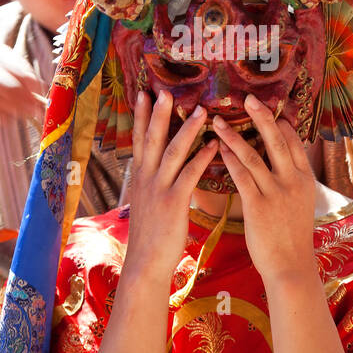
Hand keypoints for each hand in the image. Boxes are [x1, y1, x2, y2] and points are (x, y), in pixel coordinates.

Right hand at [0, 39, 46, 195]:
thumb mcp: (1, 80)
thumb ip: (21, 83)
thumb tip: (43, 100)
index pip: (16, 65)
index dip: (32, 84)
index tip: (40, 97)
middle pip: (7, 84)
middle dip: (23, 102)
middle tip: (31, 113)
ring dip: (3, 113)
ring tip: (6, 116)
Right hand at [123, 90, 218, 285]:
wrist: (145, 263)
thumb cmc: (151, 234)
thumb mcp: (147, 202)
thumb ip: (153, 181)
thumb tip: (159, 166)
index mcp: (139, 177)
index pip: (139, 140)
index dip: (140, 116)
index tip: (143, 94)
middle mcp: (146, 179)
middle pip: (151, 139)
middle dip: (157, 113)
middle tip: (164, 90)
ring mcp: (159, 190)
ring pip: (171, 152)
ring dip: (186, 130)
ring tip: (199, 110)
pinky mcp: (174, 203)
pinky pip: (189, 175)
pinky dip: (201, 158)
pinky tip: (213, 145)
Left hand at [213, 94, 316, 284]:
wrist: (290, 266)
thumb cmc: (291, 236)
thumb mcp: (300, 203)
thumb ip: (291, 181)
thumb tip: (281, 162)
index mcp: (305, 179)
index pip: (295, 142)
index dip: (281, 123)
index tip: (268, 107)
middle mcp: (293, 181)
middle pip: (277, 141)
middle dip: (262, 117)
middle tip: (248, 98)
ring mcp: (276, 193)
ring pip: (254, 155)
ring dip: (234, 135)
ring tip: (217, 120)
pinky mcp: (258, 206)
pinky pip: (241, 176)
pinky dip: (229, 159)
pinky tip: (217, 148)